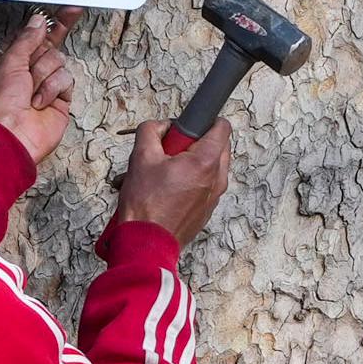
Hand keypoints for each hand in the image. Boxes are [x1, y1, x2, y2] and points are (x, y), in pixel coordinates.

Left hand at [0, 11, 74, 168]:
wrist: (12, 135)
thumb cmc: (1, 101)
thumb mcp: (9, 61)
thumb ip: (28, 38)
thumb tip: (39, 20)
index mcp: (10, 60)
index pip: (34, 35)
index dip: (50, 23)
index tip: (70, 7)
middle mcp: (28, 71)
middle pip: (50, 47)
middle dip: (41, 57)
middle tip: (30, 72)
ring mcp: (45, 85)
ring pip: (58, 61)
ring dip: (43, 75)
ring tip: (31, 94)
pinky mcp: (60, 99)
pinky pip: (65, 80)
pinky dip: (52, 89)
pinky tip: (40, 103)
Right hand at [112, 116, 227, 246]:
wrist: (146, 242)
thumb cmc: (146, 205)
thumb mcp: (141, 157)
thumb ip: (151, 131)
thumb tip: (160, 126)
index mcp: (206, 161)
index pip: (221, 126)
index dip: (203, 121)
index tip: (185, 128)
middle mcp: (217, 178)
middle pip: (217, 146)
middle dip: (196, 142)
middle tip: (171, 151)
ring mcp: (214, 196)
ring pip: (211, 166)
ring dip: (192, 162)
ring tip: (166, 173)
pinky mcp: (207, 209)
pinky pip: (205, 185)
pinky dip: (191, 181)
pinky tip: (168, 190)